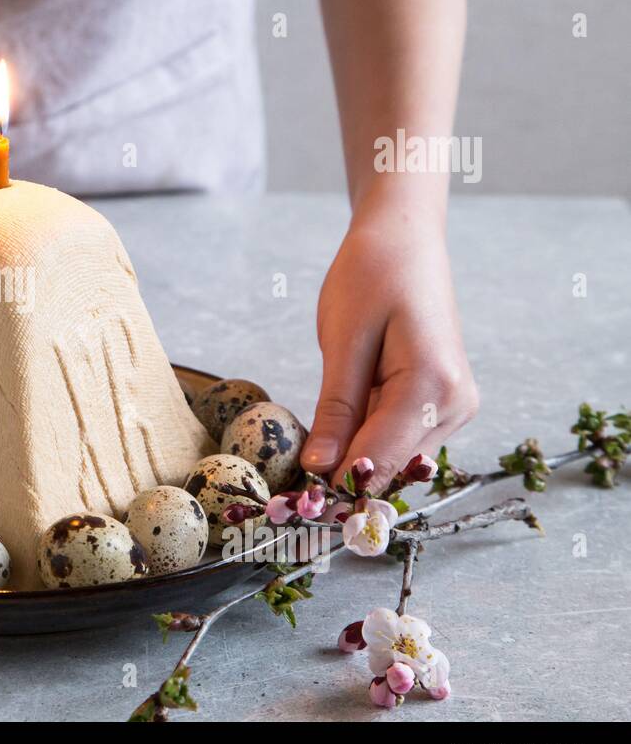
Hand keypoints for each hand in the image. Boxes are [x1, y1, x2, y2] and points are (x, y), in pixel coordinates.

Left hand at [302, 213, 477, 489]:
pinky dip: (364, 439)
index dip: (334, 485)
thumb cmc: (371, 275)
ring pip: (392, 457)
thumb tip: (320, 470)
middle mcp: (455, 405)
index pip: (379, 460)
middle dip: (341, 477)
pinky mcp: (443, 403)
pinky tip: (335, 430)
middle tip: (288, 490)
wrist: (403, 237)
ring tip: (307, 454)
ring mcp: (455, 406)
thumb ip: (336, 409)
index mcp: (434, 388)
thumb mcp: (343, 342)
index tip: (292, 505)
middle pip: (389, 465)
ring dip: (352, 460)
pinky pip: (397, 437)